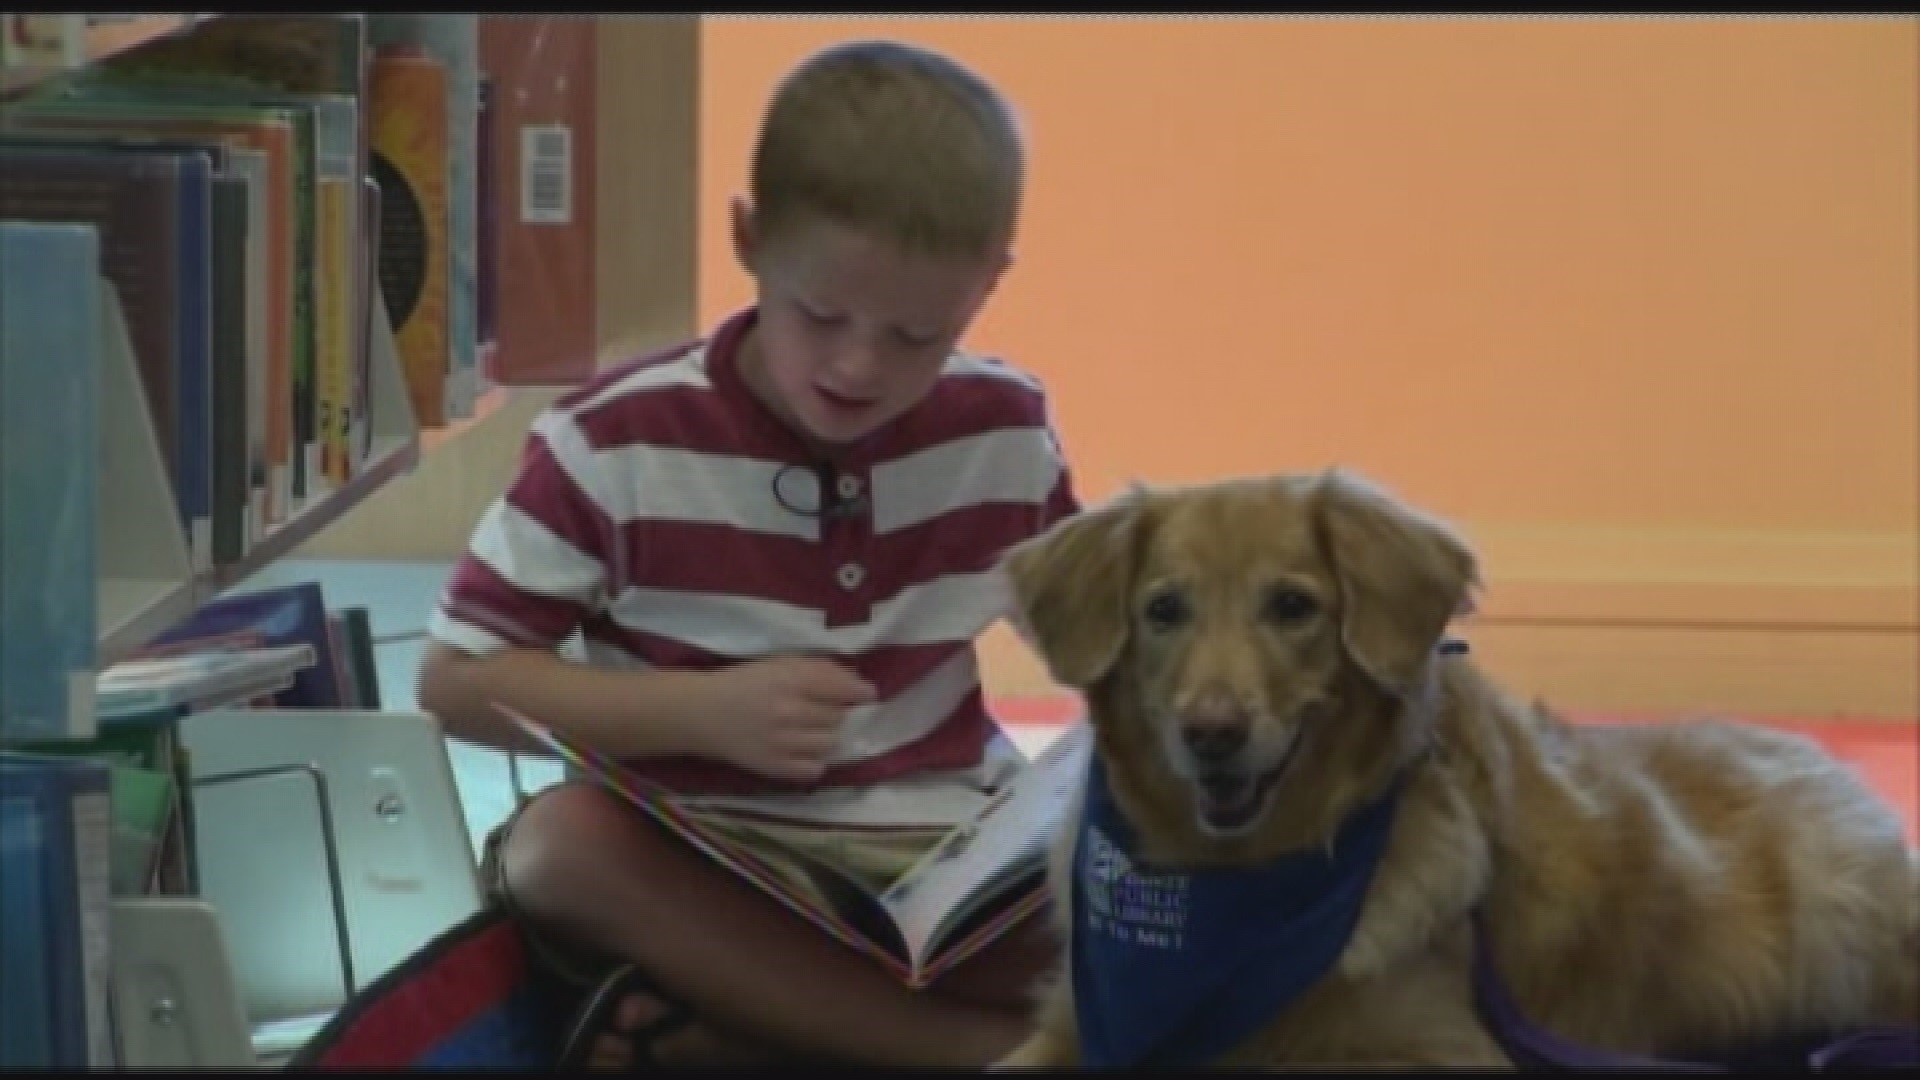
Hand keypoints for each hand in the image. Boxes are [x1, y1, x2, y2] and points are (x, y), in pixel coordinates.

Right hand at [691, 656, 875, 781]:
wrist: (702, 714)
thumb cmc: (743, 684)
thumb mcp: (778, 665)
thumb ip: (816, 669)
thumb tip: (856, 678)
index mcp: (789, 680)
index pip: (840, 687)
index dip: (860, 691)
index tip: (868, 694)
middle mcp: (788, 711)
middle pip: (838, 716)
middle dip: (837, 712)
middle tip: (822, 710)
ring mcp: (782, 743)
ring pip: (830, 743)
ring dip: (827, 736)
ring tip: (811, 730)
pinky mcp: (774, 768)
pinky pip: (814, 770)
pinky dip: (815, 761)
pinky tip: (803, 751)